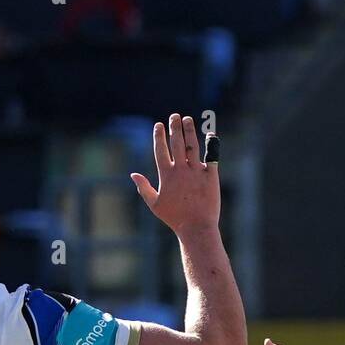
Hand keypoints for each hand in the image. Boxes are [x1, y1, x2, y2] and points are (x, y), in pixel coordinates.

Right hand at [130, 114, 219, 235]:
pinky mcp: (211, 175)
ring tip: (187, 119)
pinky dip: (210, 144)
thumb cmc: (174, 218)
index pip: (161, 150)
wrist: (196, 228)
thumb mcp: (155, 205)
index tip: (159, 125)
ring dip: (189, 130)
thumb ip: (144, 188)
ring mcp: (196, 172)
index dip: (159, 136)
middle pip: (177, 143)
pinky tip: (209, 134)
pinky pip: (211, 156)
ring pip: (192, 145)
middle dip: (174, 127)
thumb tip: (133, 175)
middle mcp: (181, 170)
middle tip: (174, 116)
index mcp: (167, 175)